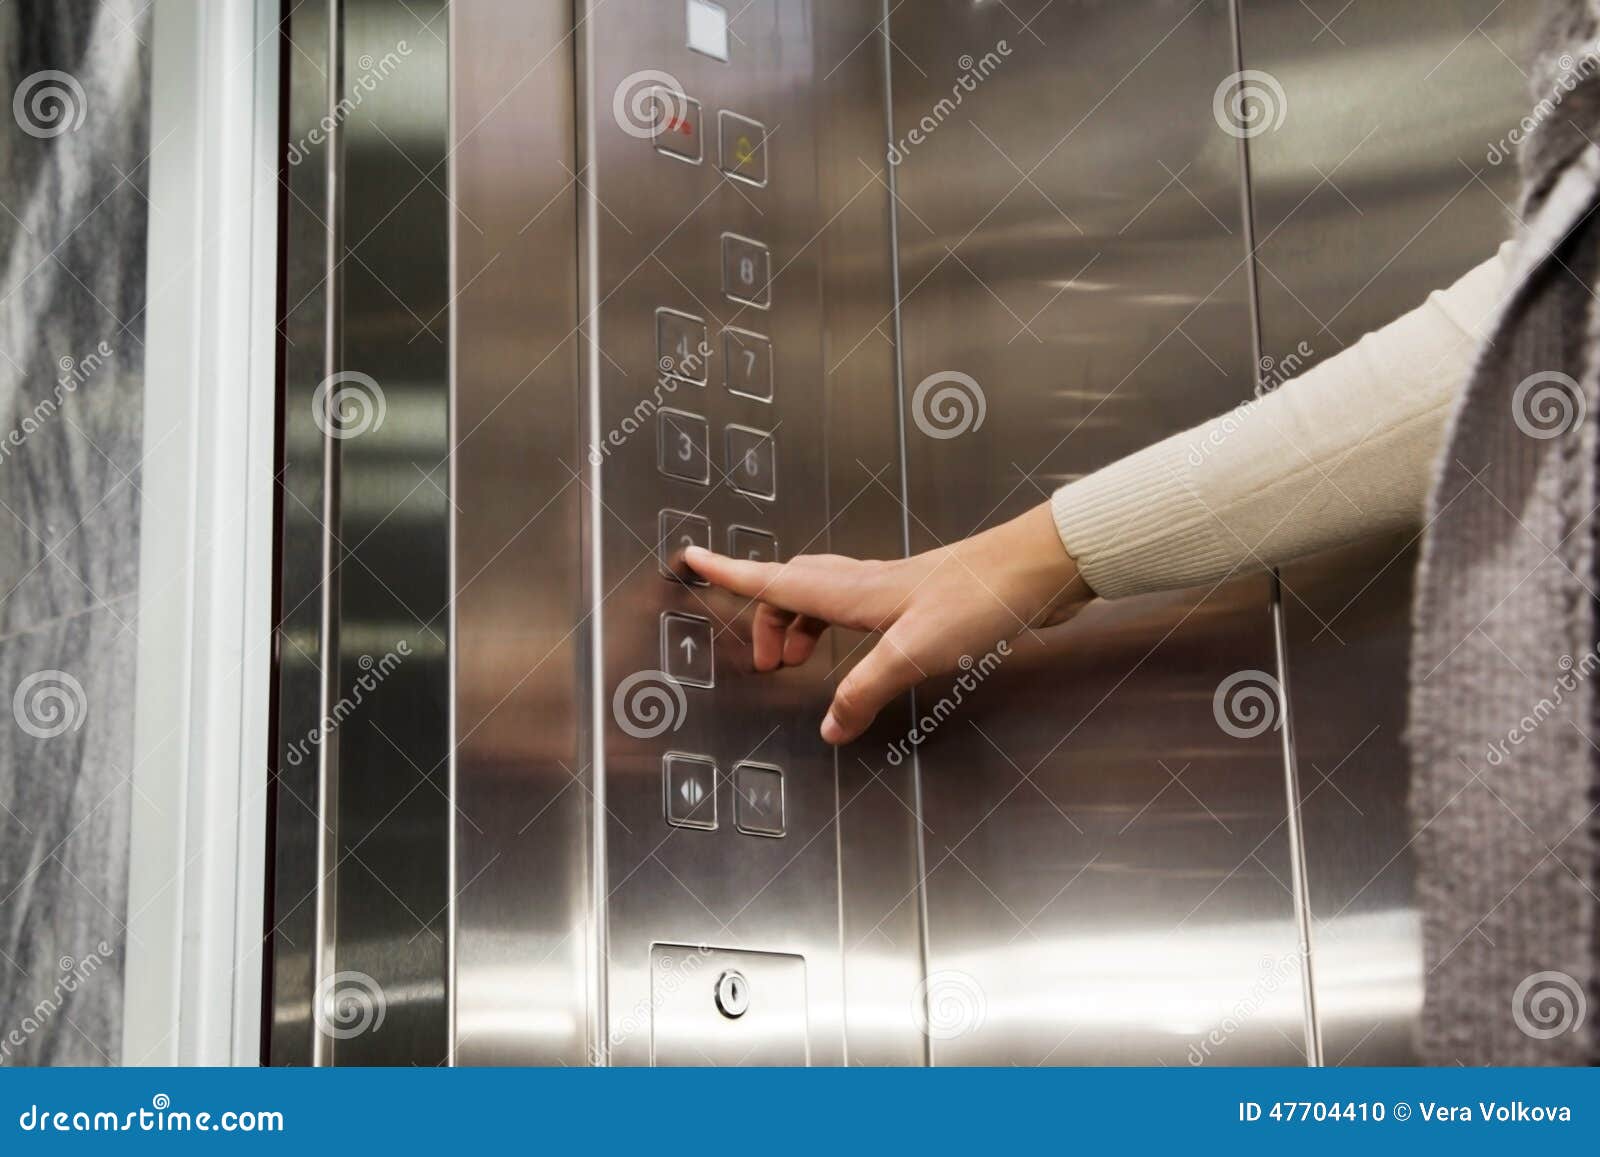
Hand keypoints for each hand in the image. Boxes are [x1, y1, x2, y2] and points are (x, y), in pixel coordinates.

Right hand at [684, 501, 1093, 744]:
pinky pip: (858, 610)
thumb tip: (830, 728)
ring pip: (825, 599)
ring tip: (801, 665)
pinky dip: (841, 631)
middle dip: (767, 621)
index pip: (775, 581)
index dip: (731, 573)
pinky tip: (862, 657)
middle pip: (794, 591)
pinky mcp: (922, 601)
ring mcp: (894, 589)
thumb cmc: (981, 598)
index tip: (693, 559)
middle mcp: (866, 583)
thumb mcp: (915, 652)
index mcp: (852, 589)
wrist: (1041, 569)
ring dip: (802, 627)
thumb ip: (865, 691)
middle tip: (765, 665)